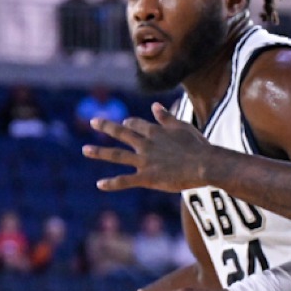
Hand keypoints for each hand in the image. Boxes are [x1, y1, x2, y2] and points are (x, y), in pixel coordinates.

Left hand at [83, 103, 214, 193]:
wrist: (205, 165)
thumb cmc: (198, 147)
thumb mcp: (183, 128)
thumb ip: (166, 118)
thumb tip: (155, 106)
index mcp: (155, 131)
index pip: (137, 124)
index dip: (130, 122)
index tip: (125, 122)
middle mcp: (146, 144)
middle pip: (122, 133)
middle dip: (106, 127)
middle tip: (93, 121)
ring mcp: (144, 161)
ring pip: (117, 155)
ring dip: (100, 152)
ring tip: (85, 150)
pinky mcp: (147, 178)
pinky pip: (125, 180)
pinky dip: (112, 183)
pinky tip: (99, 184)